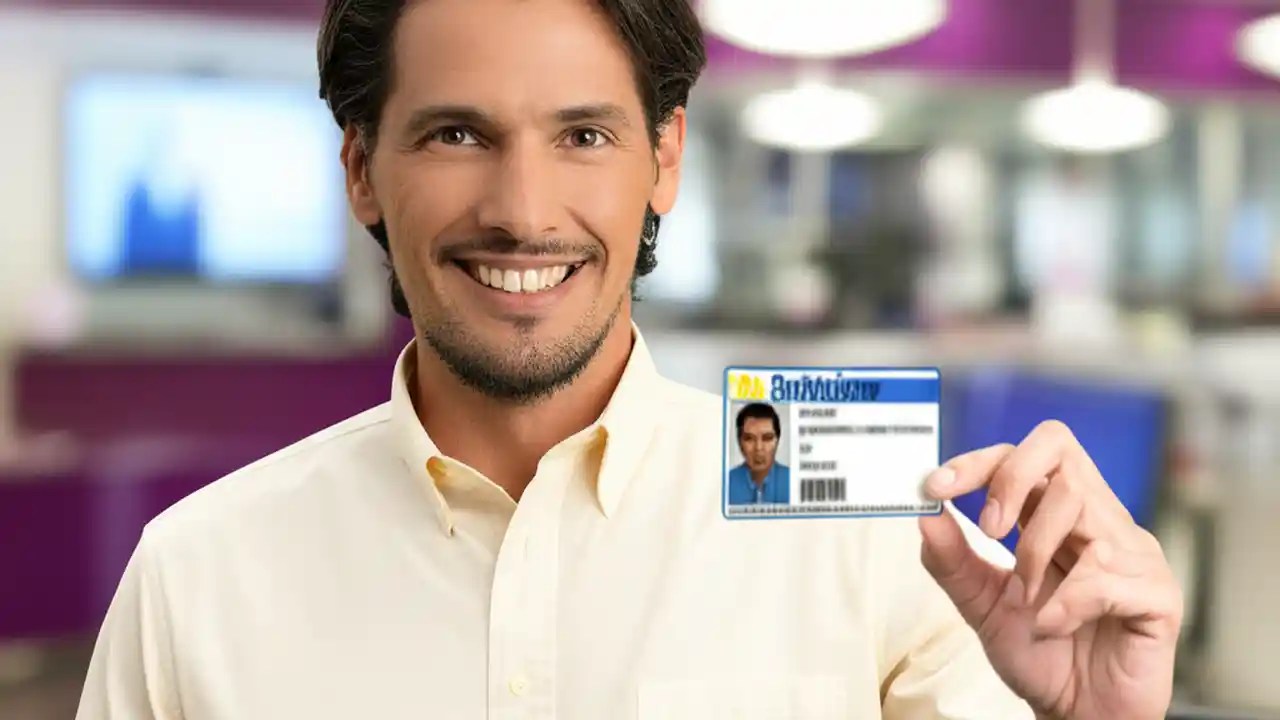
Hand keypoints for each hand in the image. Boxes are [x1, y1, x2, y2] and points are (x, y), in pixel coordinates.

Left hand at [918, 420, 1182, 719]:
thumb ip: (951, 560)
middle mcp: (1096, 519)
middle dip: (1010, 480)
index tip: (935, 486)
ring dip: (1033, 555)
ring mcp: (1131, 550)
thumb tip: (925, 514)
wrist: (1078, 713)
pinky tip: (1056, 627)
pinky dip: (1065, 605)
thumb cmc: (1040, 653)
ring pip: (1077, 502)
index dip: (979, 460)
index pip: (1024, 454)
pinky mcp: (1157, 590)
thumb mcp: (979, 604)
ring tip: (1024, 601)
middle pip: (1058, 447)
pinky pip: (1104, 574)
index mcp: (1054, 514)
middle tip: (988, 530)